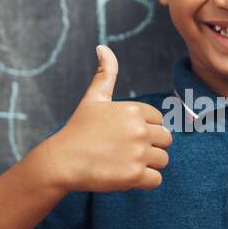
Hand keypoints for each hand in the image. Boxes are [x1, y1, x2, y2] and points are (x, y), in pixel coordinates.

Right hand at [41, 44, 172, 192]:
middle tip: (125, 151)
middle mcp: (139, 130)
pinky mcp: (134, 176)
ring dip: (147, 164)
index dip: (144, 129)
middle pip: (165, 140)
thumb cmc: (78, 129)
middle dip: (150, 146)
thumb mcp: (93, 99)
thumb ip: (105, 74)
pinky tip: (126, 175)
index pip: (159, 120)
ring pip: (162, 160)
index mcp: (133, 110)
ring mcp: (138, 153)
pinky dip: (145, 181)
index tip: (123, 135)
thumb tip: (103, 47)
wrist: (62, 161)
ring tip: (124, 163)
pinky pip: (156, 180)